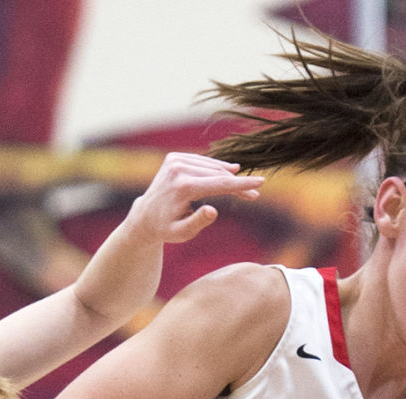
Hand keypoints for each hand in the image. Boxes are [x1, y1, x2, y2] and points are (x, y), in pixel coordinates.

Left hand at [126, 152, 261, 244]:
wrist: (145, 216)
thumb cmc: (166, 229)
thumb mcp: (181, 234)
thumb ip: (197, 223)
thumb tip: (213, 210)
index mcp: (183, 187)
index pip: (219, 184)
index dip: (241, 184)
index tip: (261, 182)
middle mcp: (179, 169)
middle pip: (218, 175)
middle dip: (238, 184)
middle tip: (255, 195)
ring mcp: (176, 160)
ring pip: (212, 167)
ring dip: (229, 177)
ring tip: (245, 189)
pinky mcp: (174, 157)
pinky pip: (202, 162)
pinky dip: (216, 168)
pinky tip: (229, 171)